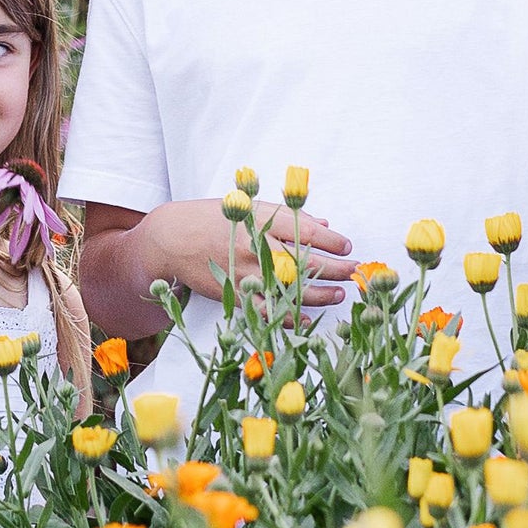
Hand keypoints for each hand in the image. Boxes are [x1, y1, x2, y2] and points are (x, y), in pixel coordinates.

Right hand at [225, 200, 355, 309]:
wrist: (173, 238)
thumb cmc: (214, 218)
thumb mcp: (251, 208)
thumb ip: (287, 217)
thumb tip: (325, 226)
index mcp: (261, 222)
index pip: (306, 232)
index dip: (332, 242)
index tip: (347, 247)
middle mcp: (256, 248)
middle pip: (305, 262)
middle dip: (335, 268)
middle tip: (355, 271)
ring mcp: (247, 273)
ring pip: (291, 288)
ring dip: (320, 293)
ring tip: (339, 293)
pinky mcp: (236, 294)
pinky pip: (268, 309)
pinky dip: (290, 316)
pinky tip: (308, 318)